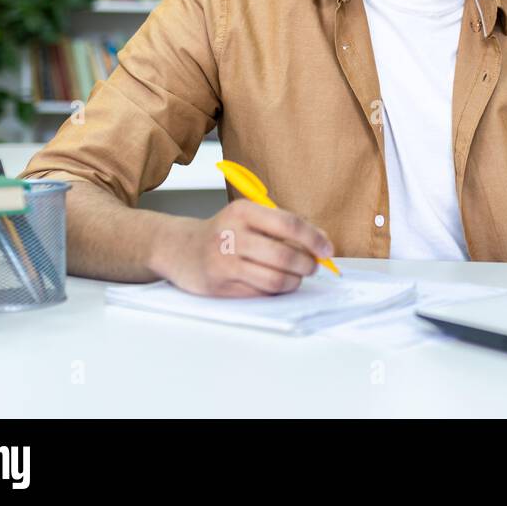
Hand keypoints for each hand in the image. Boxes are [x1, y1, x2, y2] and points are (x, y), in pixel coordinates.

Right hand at [157, 199, 335, 297]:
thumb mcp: (249, 217)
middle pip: (285, 256)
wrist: (179, 248)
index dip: (314, 239)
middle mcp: (231, 236)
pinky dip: (275, 291)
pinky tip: (274, 283)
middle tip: (313, 266)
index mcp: (243, 212)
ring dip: (294, 281)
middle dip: (307, 265)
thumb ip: (283, 226)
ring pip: (275, 280)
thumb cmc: (223, 232)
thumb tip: (322, 242)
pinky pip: (259, 293)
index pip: (289, 224)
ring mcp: (224, 263)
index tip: (327, 250)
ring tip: (295, 277)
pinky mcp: (220, 287)